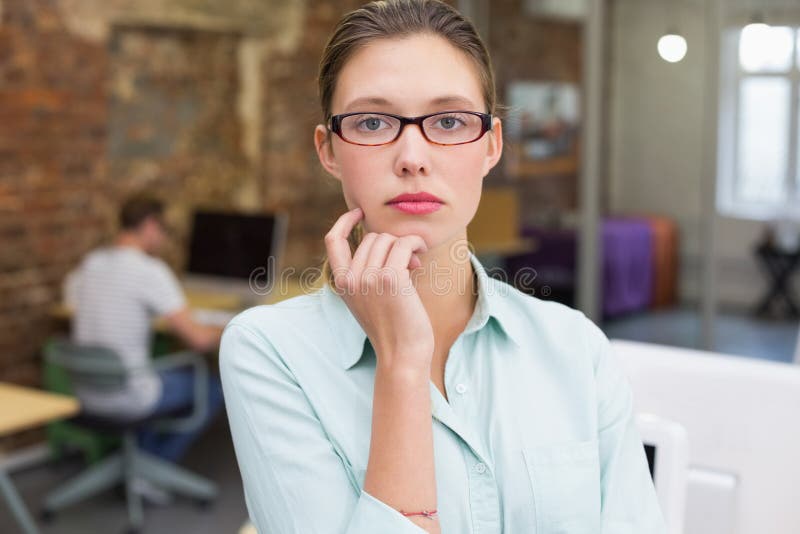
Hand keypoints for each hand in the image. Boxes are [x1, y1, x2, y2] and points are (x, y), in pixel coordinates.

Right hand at [324, 207, 433, 371]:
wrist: (402, 355)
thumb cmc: (392, 327)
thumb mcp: (369, 299)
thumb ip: (367, 273)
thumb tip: (389, 242)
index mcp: (342, 283)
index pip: (333, 240)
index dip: (345, 221)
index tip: (360, 213)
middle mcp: (351, 279)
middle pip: (372, 238)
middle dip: (392, 244)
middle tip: (407, 262)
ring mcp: (369, 278)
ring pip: (388, 239)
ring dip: (406, 245)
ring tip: (414, 264)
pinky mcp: (390, 279)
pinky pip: (403, 244)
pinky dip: (415, 244)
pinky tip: (420, 256)